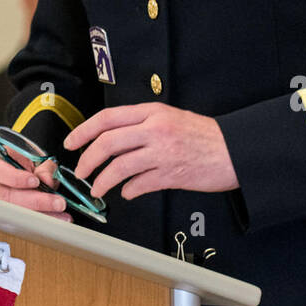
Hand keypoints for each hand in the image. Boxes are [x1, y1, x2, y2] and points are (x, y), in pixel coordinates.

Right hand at [0, 149, 72, 222]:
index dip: (16, 178)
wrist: (15, 170)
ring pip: (13, 213)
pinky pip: (19, 221)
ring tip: (61, 215)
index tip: (35, 181)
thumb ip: (42, 167)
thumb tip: (48, 181)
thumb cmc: (21, 162)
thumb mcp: (34, 158)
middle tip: (58, 203)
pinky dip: (39, 221)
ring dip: (41, 215)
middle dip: (36, 201)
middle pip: (6, 197)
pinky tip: (54, 220)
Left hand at [64, 104, 239, 200]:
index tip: (72, 142)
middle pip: (107, 142)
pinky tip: (126, 193)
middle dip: (87, 159)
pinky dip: (128, 190)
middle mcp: (155, 129)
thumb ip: (143, 126)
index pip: (108, 118)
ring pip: (119, 166)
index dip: (84, 130)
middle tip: (80, 170)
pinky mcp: (171, 175)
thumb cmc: (204, 135)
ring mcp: (162, 152)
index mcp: (152, 112)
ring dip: (102, 181)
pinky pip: (139, 185)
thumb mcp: (171, 118)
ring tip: (97, 188)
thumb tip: (114, 140)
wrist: (234, 151)